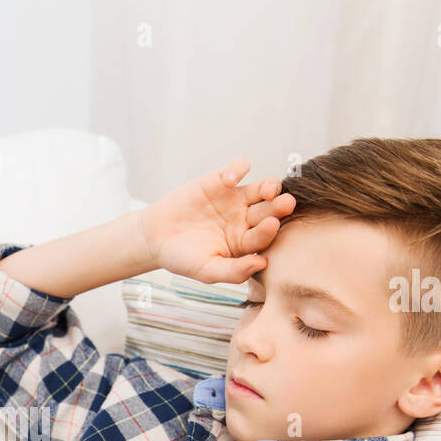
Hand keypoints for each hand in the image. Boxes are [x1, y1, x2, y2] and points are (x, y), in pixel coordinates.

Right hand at [137, 157, 294, 283]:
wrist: (154, 238)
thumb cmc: (182, 258)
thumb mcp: (207, 270)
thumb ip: (234, 271)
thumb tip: (262, 264)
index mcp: (246, 242)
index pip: (264, 236)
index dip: (269, 231)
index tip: (272, 226)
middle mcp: (245, 219)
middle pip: (270, 210)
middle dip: (279, 207)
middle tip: (286, 204)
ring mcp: (235, 199)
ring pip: (262, 188)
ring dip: (270, 186)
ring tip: (268, 190)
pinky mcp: (220, 180)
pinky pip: (238, 168)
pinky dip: (238, 169)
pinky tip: (229, 180)